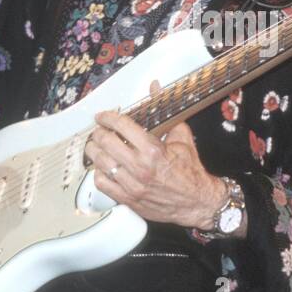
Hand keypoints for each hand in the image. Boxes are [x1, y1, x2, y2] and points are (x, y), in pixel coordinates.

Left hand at [84, 80, 227, 229]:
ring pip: (100, 163)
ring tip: (96, 146)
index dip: (108, 117)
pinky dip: (98, 174)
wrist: (197, 202)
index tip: (103, 116)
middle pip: (106, 143)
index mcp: (153, 151)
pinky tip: (103, 168)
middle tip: (99, 130)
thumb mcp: (182, 137)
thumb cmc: (190, 172)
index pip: (122, 126)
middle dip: (98, 132)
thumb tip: (155, 89)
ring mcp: (133, 185)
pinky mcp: (129, 199)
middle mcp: (140, 168)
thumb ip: (165, 112)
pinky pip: (102, 184)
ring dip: (94, 151)